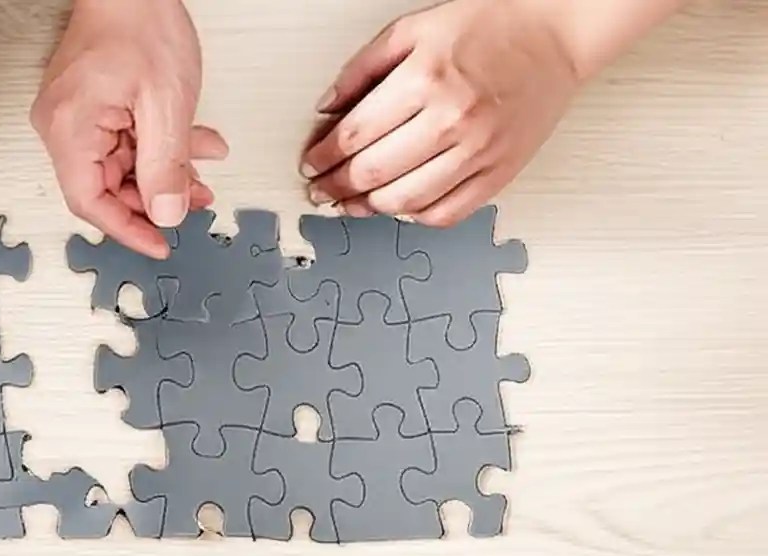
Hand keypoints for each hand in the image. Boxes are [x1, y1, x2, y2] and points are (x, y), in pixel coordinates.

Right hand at [31, 0, 227, 258]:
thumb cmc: (138, 20)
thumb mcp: (166, 102)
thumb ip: (167, 164)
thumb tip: (167, 214)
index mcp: (69, 129)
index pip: (90, 202)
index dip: (127, 229)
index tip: (159, 243)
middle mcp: (63, 126)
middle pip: (106, 186)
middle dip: (156, 198)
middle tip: (194, 203)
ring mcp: (75, 114)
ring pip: (121, 165)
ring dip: (165, 171)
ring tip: (203, 173)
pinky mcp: (91, 104)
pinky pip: (124, 140)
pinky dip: (159, 145)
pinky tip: (194, 142)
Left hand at [301, 0, 580, 226]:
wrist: (556, 36)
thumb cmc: (489, 26)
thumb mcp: (414, 29)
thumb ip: (362, 68)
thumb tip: (326, 109)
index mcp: (425, 80)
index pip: (354, 136)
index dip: (323, 157)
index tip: (310, 165)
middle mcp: (452, 120)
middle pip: (373, 173)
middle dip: (336, 187)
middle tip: (320, 192)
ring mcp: (479, 152)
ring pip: (405, 201)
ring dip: (368, 208)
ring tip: (350, 204)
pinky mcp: (499, 173)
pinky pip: (447, 213)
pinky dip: (415, 216)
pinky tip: (398, 206)